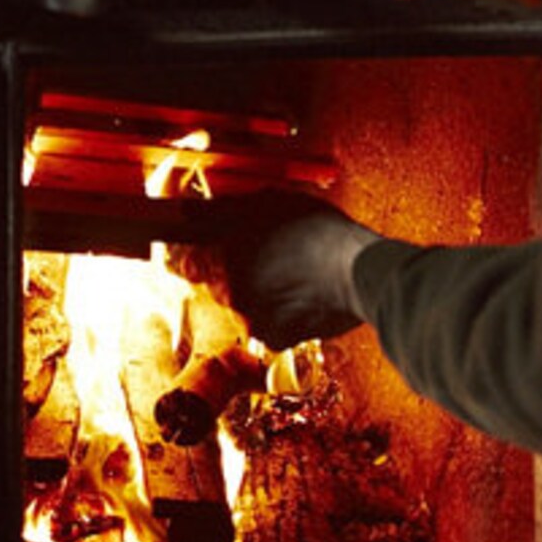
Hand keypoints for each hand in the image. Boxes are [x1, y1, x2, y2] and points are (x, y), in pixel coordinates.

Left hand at [168, 191, 381, 350]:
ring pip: (243, 305)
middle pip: (216, 284)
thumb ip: (220, 211)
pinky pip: (267, 326)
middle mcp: (227, 291)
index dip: (191, 255)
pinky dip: (280, 315)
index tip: (204, 251)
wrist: (359, 270)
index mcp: (219, 255)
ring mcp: (249, 318)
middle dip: (234, 272)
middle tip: (269, 257)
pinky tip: (302, 296)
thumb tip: (187, 212)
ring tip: (293, 274)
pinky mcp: (274, 338)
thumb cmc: (317, 229)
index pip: (182, 262)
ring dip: (259, 294)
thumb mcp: (267, 203)